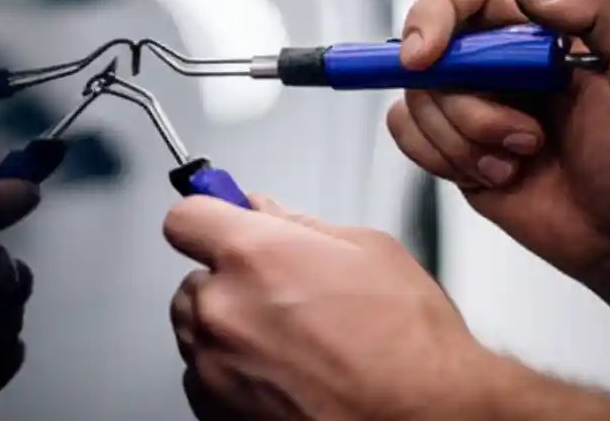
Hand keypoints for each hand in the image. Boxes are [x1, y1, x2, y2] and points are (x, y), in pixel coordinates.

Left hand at [165, 195, 490, 420]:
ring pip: (196, 327)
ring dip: (227, 326)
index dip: (209, 216)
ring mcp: (214, 365)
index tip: (221, 222)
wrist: (424, 420)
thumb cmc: (410, 348)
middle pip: (192, 277)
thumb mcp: (369, 250)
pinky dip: (231, 371)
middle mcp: (223, 310)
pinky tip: (282, 372)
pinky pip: (203, 374)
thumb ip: (300, 224)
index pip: (185, 216)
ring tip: (289, 338)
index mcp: (254, 257)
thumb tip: (264, 209)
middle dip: (227, 279)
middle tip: (279, 294)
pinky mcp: (214, 407)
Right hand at [387, 0, 609, 289]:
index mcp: (535, 33)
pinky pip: (407, 135)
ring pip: (416, 102)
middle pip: (429, 57)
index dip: (432, 17)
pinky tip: (494, 174)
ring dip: (464, 141)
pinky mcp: (452, 146)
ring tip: (520, 159)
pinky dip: (440, 158)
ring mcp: (469, 106)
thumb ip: (603, 10)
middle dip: (464, 107)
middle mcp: (495, 64)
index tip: (424, 57)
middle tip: (522, 136)